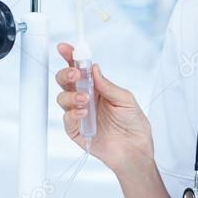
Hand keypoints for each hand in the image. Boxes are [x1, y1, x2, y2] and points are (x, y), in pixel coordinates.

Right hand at [54, 42, 153, 172]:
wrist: (135, 149)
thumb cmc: (133, 124)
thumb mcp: (126, 99)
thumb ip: (108, 85)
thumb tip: (93, 68)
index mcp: (96, 87)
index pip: (79, 68)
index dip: (70, 57)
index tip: (65, 48)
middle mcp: (85, 98)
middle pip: (65, 80)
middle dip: (66, 73)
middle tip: (75, 74)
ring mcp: (79, 113)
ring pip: (62, 98)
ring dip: (71, 95)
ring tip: (86, 99)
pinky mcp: (76, 130)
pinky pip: (66, 118)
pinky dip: (73, 113)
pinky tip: (84, 113)